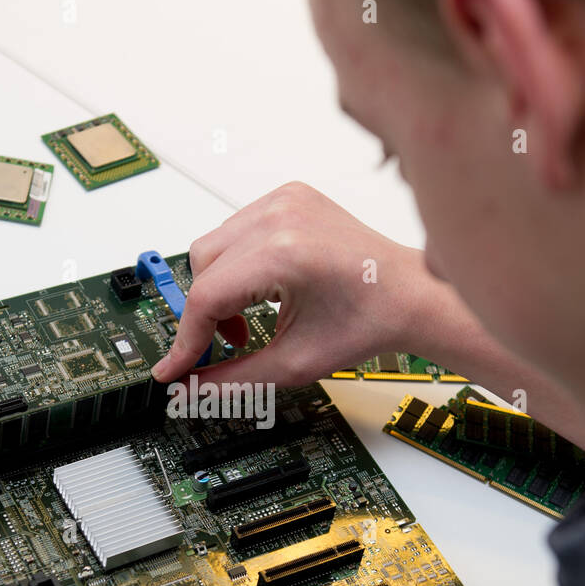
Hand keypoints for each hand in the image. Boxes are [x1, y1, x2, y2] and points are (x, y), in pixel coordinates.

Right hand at [150, 181, 478, 385]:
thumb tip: (187, 388)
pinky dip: (237, 264)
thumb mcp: (293, 363)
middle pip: (201, 266)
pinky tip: (263, 289)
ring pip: (213, 246)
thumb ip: (230, 378)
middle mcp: (280, 216)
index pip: (207, 296)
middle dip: (206, 312)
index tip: (175, 369)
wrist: (409, 295)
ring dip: (220, 287)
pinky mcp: (288, 197)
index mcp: (283, 253)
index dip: (187, 340)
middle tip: (230, 343)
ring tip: (251, 317)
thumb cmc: (368, 322)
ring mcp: (284, 200)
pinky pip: (236, 231)